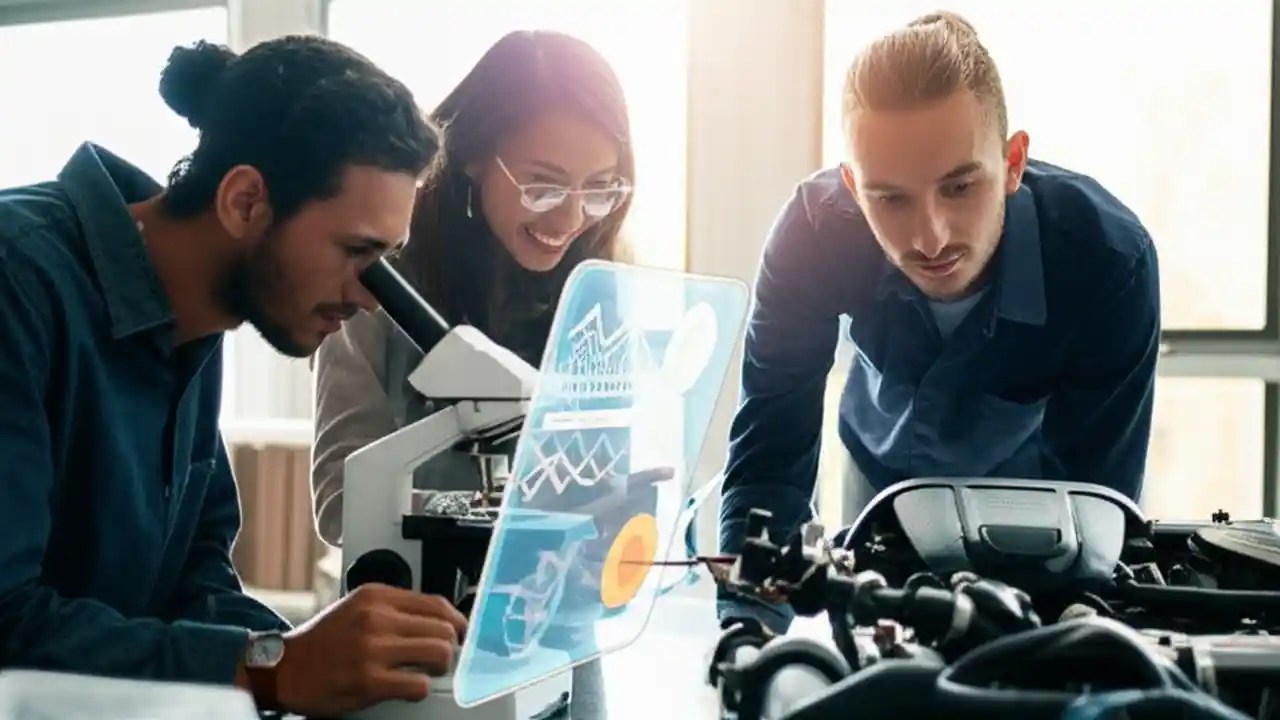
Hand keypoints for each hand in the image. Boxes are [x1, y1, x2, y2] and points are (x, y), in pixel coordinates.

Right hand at [271, 583, 468, 717]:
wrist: (286, 668)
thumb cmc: (325, 640)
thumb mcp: (359, 607)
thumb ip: (395, 608)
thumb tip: (438, 618)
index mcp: (377, 597)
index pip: (437, 604)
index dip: (457, 621)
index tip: (460, 633)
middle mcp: (377, 618)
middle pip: (444, 629)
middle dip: (451, 646)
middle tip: (442, 656)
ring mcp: (373, 650)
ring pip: (439, 653)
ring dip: (441, 666)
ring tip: (429, 671)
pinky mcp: (369, 681)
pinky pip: (419, 685)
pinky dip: (421, 689)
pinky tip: (410, 687)